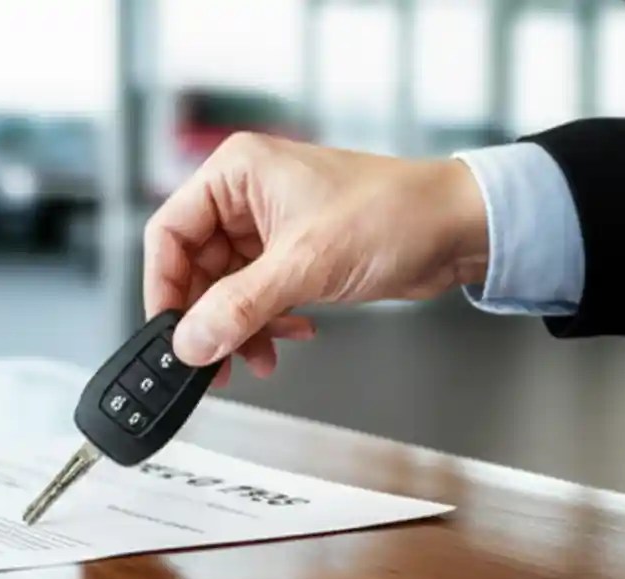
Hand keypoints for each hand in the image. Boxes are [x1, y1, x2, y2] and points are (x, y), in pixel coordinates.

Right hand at [143, 132, 488, 384]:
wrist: (461, 229)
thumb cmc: (398, 211)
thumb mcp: (305, 264)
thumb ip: (239, 307)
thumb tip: (189, 341)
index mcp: (236, 173)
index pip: (169, 233)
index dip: (163, 287)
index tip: (169, 332)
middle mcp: (246, 196)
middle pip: (194, 267)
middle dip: (206, 318)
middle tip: (209, 359)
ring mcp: (268, 227)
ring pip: (224, 289)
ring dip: (237, 328)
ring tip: (252, 357)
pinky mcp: (292, 254)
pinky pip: (255, 297)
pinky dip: (264, 323)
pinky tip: (286, 336)